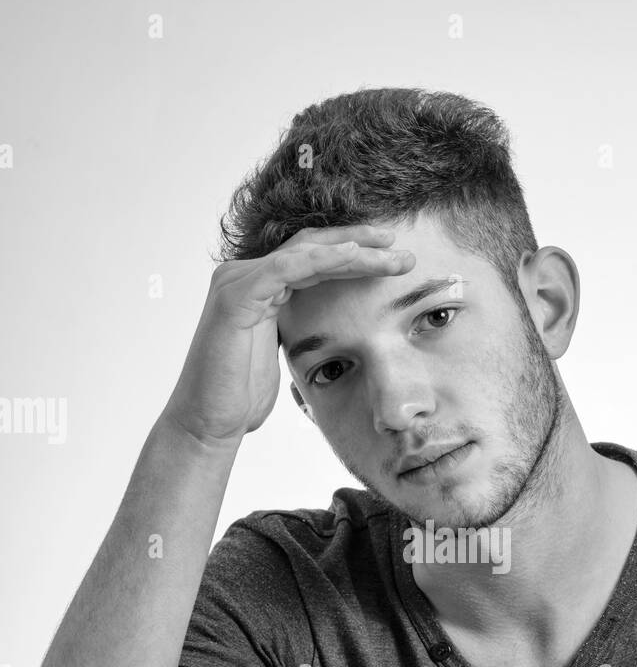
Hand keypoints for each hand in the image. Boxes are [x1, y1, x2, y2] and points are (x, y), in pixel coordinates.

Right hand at [163, 225, 414, 444]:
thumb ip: (298, 329)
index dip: (352, 253)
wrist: (208, 423)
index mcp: (258, 287)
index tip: (391, 256)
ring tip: (393, 255)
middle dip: (359, 243)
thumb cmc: (241, 397)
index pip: (311, 258)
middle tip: (399, 246)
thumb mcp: (282, 354)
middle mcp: (245, 275)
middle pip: (310, 246)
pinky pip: (288, 268)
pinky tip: (354, 257)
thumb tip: (331, 330)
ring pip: (306, 252)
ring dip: (354, 251)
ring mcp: (238, 281)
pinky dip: (324, 260)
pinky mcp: (236, 295)